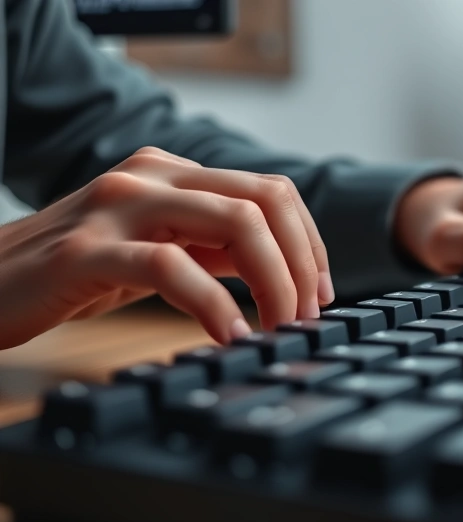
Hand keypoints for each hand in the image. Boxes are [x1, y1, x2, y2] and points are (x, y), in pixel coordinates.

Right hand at [0, 147, 332, 349]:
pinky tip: (229, 336)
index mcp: (171, 174)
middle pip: (265, 202)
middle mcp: (149, 176)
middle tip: (308, 316)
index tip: (320, 293)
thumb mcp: (156, 252)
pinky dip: (215, 307)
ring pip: (235, 223)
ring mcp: (118, 206)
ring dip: (275, 283)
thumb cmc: (71, 274)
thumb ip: (213, 250)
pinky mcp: (86, 250)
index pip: (271, 191)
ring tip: (280, 328)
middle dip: (303, 264)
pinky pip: (174, 268)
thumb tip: (285, 272)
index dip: (310, 244)